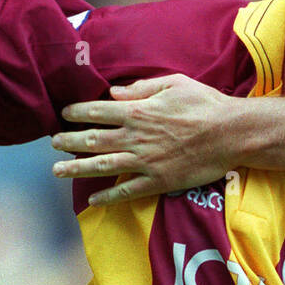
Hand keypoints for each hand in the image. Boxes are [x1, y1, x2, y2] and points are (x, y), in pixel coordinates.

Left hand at [52, 75, 237, 205]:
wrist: (231, 134)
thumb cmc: (205, 104)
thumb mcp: (174, 83)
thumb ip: (141, 88)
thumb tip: (114, 93)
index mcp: (138, 111)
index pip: (97, 111)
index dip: (76, 112)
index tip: (63, 114)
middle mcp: (136, 138)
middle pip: (92, 140)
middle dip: (68, 141)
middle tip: (52, 143)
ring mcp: (145, 162)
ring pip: (103, 166)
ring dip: (77, 169)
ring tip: (58, 171)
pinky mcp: (158, 181)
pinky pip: (127, 191)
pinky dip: (108, 197)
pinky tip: (93, 200)